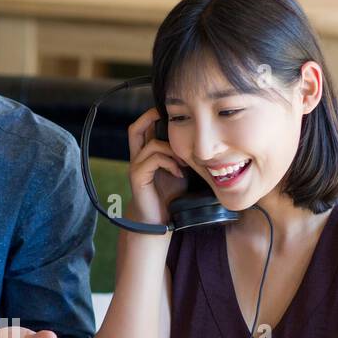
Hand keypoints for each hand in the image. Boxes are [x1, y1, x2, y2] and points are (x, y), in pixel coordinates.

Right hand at [126, 107, 186, 225]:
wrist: (159, 220)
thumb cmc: (171, 196)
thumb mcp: (180, 170)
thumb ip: (182, 155)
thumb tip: (201, 139)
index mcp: (147, 154)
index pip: (145, 127)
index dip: (156, 117)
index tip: (177, 117)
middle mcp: (137, 158)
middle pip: (136, 128)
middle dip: (150, 117)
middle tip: (170, 117)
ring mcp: (136, 166)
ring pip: (152, 143)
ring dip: (172, 149)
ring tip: (184, 162)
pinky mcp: (137, 176)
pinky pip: (154, 159)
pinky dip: (169, 163)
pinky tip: (179, 172)